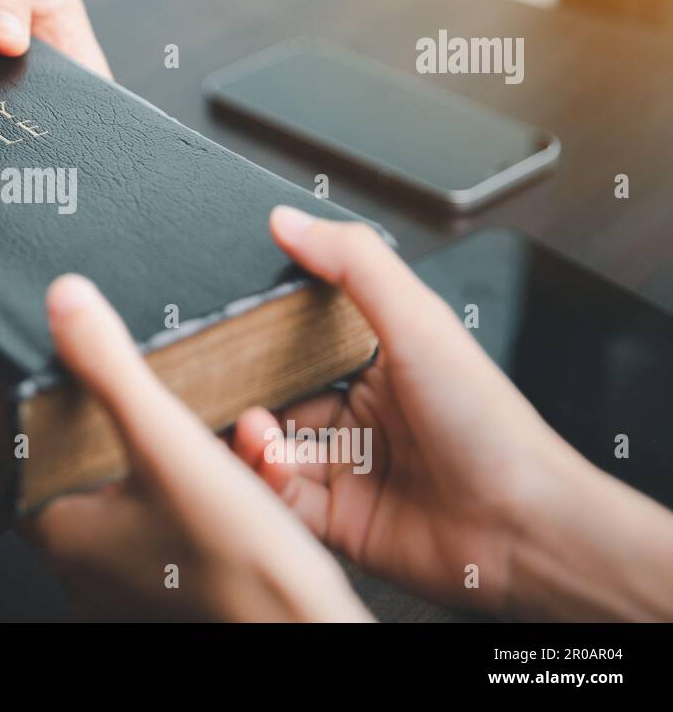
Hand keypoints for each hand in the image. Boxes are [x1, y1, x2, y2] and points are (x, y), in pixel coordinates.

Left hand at [26, 275, 369, 620]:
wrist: (305, 628)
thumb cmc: (240, 558)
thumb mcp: (169, 441)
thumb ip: (111, 368)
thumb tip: (66, 304)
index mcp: (67, 536)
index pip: (26, 463)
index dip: (49, 420)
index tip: (70, 391)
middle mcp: (88, 572)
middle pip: (85, 479)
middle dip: (124, 438)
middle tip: (153, 410)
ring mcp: (131, 589)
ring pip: (135, 505)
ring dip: (169, 469)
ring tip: (207, 443)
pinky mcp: (177, 597)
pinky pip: (172, 533)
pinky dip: (196, 503)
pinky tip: (233, 485)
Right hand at [232, 207, 588, 615]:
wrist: (523, 526)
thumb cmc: (490, 425)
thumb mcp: (417, 322)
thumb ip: (352, 264)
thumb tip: (289, 220)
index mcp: (379, 364)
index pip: (301, 342)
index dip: (262, 337)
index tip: (227, 329)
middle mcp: (362, 416)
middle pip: (277, 397)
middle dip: (245, 392)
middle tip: (222, 384)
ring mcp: (349, 469)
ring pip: (270, 448)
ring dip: (249, 436)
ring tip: (252, 427)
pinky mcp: (338, 521)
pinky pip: (280, 498)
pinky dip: (265, 479)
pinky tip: (270, 460)